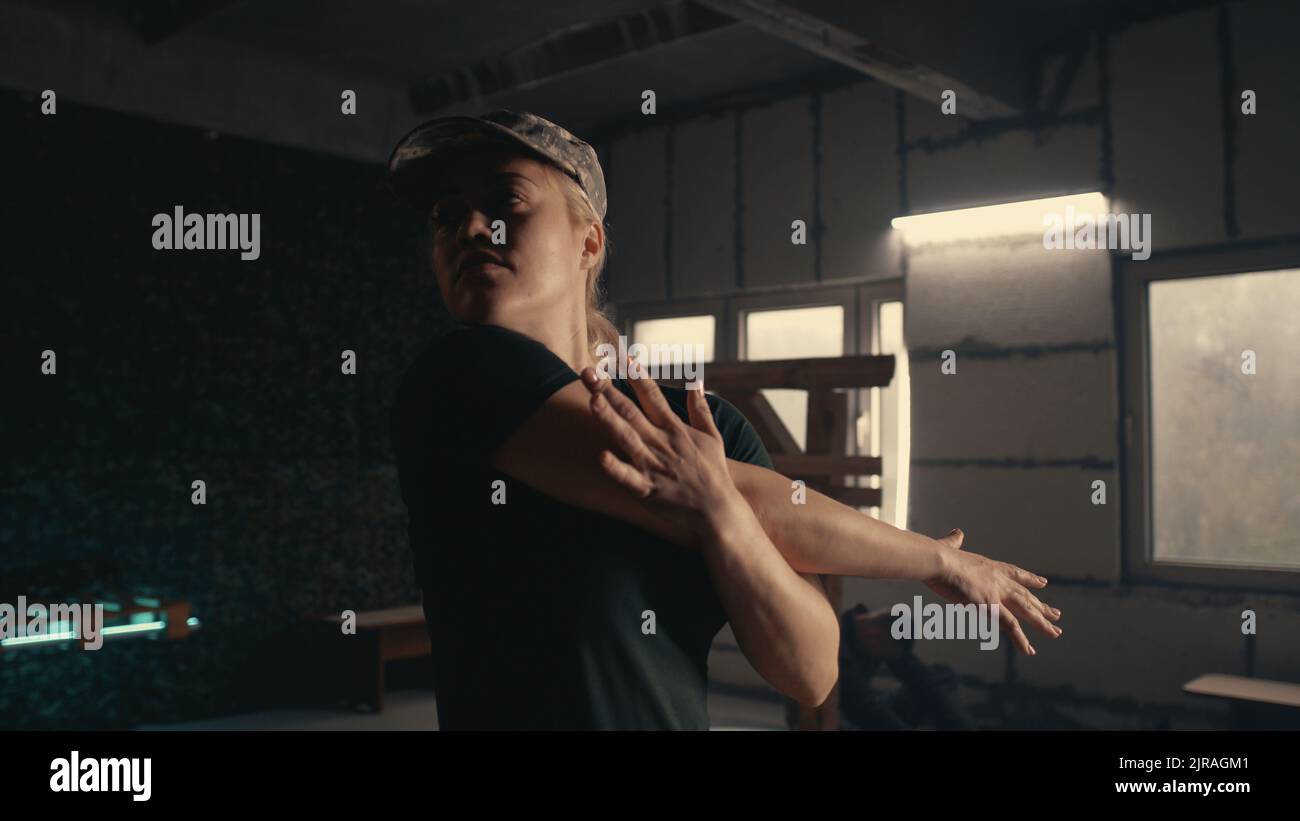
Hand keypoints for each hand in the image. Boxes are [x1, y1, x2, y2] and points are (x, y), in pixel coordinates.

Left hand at [578, 358, 741, 542]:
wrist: (718, 511)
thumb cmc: (714, 473)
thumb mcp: (713, 437)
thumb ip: (701, 410)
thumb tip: (696, 383)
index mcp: (675, 429)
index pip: (653, 396)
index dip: (636, 376)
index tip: (622, 357)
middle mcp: (662, 443)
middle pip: (632, 412)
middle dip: (609, 390)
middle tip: (589, 372)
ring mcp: (654, 466)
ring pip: (627, 438)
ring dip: (609, 419)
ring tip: (593, 400)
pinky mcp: (649, 491)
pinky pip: (629, 479)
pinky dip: (616, 468)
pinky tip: (601, 456)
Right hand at [925, 528, 1062, 655]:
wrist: (938, 561)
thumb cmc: (938, 555)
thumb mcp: (949, 547)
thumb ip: (954, 542)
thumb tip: (957, 533)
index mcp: (990, 566)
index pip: (1015, 573)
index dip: (1030, 579)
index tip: (1043, 583)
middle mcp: (999, 579)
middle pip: (1026, 595)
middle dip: (1041, 606)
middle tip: (1057, 615)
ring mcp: (998, 592)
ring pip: (1026, 611)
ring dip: (1041, 623)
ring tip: (1055, 633)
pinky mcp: (992, 606)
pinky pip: (1011, 626)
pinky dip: (1020, 639)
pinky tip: (1029, 650)